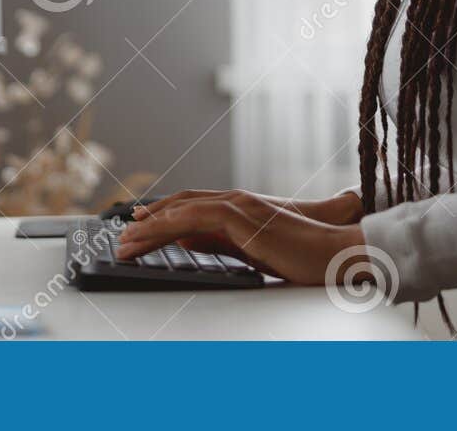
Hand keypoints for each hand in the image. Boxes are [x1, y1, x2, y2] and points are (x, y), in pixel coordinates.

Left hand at [116, 189, 365, 284]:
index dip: (162, 215)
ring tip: (125, 242)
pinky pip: (194, 217)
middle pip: (180, 205)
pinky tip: (149, 235)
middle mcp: (235, 200)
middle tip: (123, 236)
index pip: (191, 207)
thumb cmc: (301, 256)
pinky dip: (167, 224)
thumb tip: (185, 240)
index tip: (137, 227)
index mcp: (239, 207)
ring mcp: (238, 206)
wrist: (334, 253)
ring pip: (181, 210)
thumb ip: (218, 242)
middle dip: (148, 220)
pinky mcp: (240, 218)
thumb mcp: (251, 251)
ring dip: (149, 226)